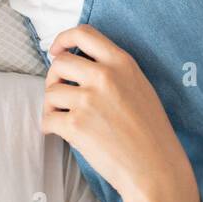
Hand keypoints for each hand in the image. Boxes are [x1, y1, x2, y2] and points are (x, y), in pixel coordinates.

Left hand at [41, 25, 201, 201]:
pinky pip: (47, 119)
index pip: (83, 33)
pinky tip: (60, 133)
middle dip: (54, 79)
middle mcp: (103, 76)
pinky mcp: (76, 125)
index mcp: (121, 62)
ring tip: (63, 118)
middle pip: (59, 64)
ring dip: (51, 107)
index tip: (56, 51)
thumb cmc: (150, 131)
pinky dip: (49, 127)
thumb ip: (113, 70)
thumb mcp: (139, 86)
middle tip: (61, 95)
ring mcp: (88, 100)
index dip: (63, 39)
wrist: (155, 167)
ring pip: (50, 93)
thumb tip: (79, 64)